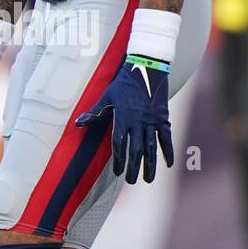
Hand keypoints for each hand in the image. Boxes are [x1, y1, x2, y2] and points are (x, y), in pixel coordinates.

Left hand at [76, 58, 172, 184]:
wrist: (146, 67)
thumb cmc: (124, 82)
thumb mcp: (107, 96)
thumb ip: (95, 112)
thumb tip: (78, 123)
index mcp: (123, 118)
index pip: (119, 144)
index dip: (118, 160)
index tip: (117, 172)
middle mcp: (137, 122)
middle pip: (135, 150)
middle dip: (133, 167)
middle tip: (131, 181)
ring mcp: (151, 121)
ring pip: (151, 147)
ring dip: (150, 165)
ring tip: (148, 179)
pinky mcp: (163, 117)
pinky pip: (166, 137)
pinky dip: (168, 151)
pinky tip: (168, 164)